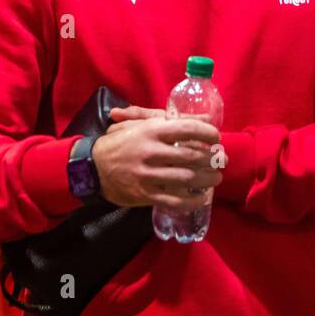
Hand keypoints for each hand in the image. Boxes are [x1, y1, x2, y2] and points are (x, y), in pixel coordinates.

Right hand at [92, 112, 221, 210]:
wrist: (92, 168)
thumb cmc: (119, 143)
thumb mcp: (139, 124)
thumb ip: (169, 118)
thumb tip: (203, 115)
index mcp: (151, 131)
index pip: (187, 128)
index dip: (207, 133)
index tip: (216, 137)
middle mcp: (151, 152)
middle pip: (191, 156)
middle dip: (212, 159)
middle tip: (222, 160)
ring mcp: (148, 175)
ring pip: (186, 179)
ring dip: (207, 179)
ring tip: (216, 178)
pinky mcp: (145, 194)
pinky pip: (174, 200)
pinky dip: (191, 201)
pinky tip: (200, 198)